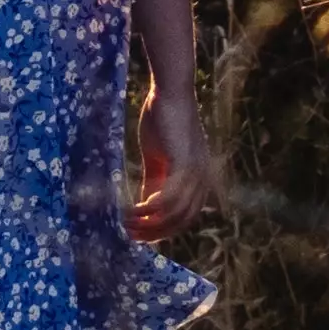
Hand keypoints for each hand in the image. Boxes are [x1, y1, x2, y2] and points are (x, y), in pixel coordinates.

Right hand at [127, 74, 222, 241]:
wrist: (170, 93)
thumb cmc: (163, 121)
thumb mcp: (157, 158)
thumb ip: (155, 182)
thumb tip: (146, 207)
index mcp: (199, 181)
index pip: (184, 219)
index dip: (162, 231)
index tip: (139, 236)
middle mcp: (202, 181)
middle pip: (180, 222)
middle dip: (153, 232)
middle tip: (128, 234)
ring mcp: (196, 174)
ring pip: (173, 214)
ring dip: (148, 223)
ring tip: (126, 223)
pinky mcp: (185, 165)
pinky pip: (169, 199)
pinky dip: (150, 209)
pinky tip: (133, 209)